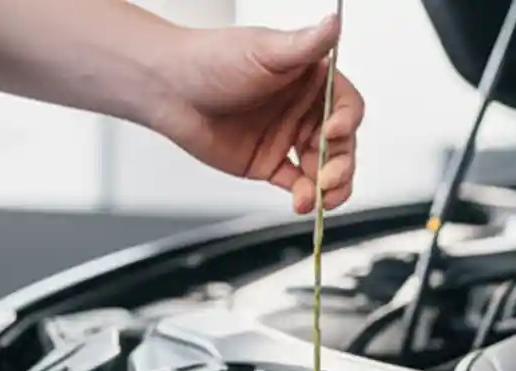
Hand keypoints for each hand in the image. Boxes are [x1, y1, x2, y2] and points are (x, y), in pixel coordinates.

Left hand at [148, 15, 363, 213]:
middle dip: (341, 164)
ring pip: (324, 168)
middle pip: (341, 144)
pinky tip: (302, 200)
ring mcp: (287, 138)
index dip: (346, 121)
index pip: (346, 105)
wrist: (170, 90)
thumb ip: (305, 44)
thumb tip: (333, 23)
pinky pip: (297, 184)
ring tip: (319, 196)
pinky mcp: (270, 163)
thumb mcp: (264, 49)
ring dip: (328, 186)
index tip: (333, 132)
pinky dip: (305, 195)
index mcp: (310, 80)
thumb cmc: (211, 60)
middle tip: (328, 178)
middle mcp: (304, 110)